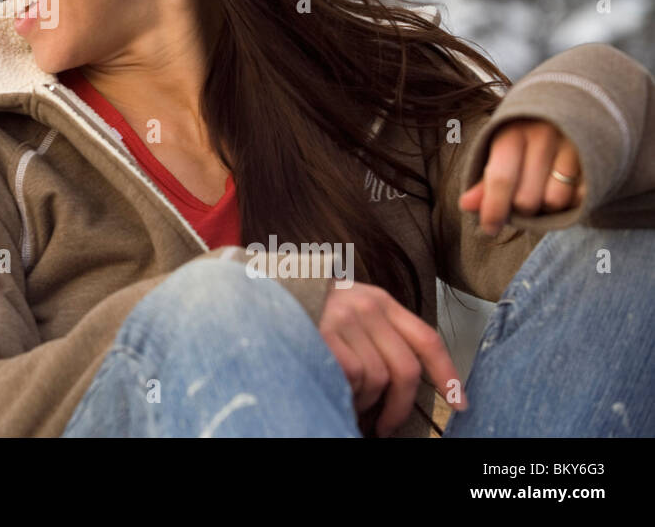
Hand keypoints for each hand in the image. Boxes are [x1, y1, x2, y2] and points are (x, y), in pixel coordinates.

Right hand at [318, 281, 465, 436]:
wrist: (258, 292)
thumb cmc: (305, 311)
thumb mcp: (347, 308)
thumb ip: (376, 330)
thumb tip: (406, 378)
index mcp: (379, 300)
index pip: (426, 339)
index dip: (447, 374)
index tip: (460, 403)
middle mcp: (366, 307)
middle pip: (405, 368)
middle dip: (400, 407)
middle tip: (387, 426)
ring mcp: (345, 319)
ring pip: (378, 378)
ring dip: (365, 402)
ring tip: (347, 401)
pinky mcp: (325, 333)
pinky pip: (353, 377)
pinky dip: (346, 393)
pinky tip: (333, 389)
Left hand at [458, 118, 585, 236]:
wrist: (573, 108)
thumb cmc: (526, 139)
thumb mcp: (501, 153)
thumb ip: (485, 181)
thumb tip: (465, 205)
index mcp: (512, 132)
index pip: (500, 178)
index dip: (493, 209)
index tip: (489, 229)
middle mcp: (544, 135)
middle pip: (526, 199)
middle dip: (520, 209)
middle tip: (521, 199)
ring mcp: (574, 145)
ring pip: (554, 202)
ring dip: (546, 207)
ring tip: (543, 190)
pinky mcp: (597, 157)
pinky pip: (580, 199)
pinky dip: (570, 202)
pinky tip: (566, 187)